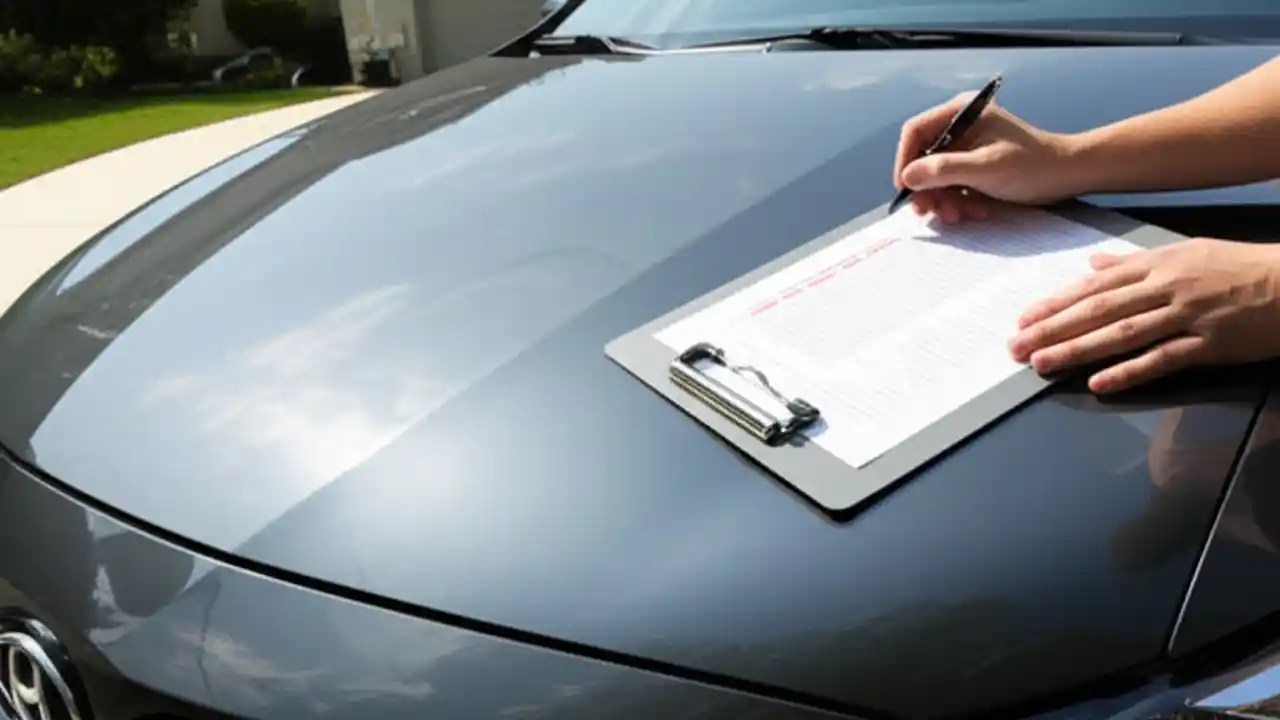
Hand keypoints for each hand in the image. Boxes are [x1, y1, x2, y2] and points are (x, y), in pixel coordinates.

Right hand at [894, 93, 1082, 221]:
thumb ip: (945, 170)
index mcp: (961, 113)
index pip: (915, 132)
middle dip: (926, 188)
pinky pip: (951, 185)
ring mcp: (966, 146)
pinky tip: (974, 211)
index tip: (906, 190)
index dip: (905, 161)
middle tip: (931, 213)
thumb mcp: (985, 168)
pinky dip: (957, 201)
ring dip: (942, 199)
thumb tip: (908, 177)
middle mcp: (960, 126)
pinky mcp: (973, 166)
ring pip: (935, 176)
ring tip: (958, 216)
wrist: (1067, 176)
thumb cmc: (1032, 166)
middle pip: (922, 157)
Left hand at [1007, 238, 1279, 393]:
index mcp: (1157, 265)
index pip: (1095, 286)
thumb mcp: (1185, 254)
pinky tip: (1099, 383)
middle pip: (1099, 310)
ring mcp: (1187, 316)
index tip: (1023, 318)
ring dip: (1078, 349)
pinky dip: (1130, 371)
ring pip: (1122, 334)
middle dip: (1053, 329)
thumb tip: (1094, 264)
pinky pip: (1163, 359)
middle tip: (1016, 346)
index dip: (1056, 303)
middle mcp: (1166, 288)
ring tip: (1042, 363)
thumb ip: (1135, 263)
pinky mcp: (1210, 344)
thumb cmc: (1239, 267)